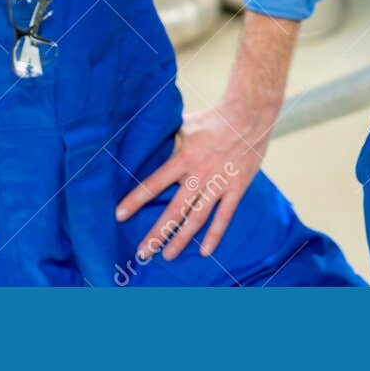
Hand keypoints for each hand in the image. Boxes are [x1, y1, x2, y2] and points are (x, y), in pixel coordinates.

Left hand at [115, 99, 274, 262]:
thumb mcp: (185, 124)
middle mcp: (199, 175)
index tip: (119, 215)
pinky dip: (215, 235)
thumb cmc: (214, 118)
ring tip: (167, 255)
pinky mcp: (236, 187)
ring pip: (197, 218)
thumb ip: (169, 138)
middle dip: (157, 233)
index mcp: (184, 158)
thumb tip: (148, 140)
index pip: (154, 183)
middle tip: (143, 252)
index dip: (136, 200)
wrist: (249, 115)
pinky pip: (224, 216)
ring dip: (181, 239)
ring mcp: (219, 183)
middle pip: (174, 210)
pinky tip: (205, 252)